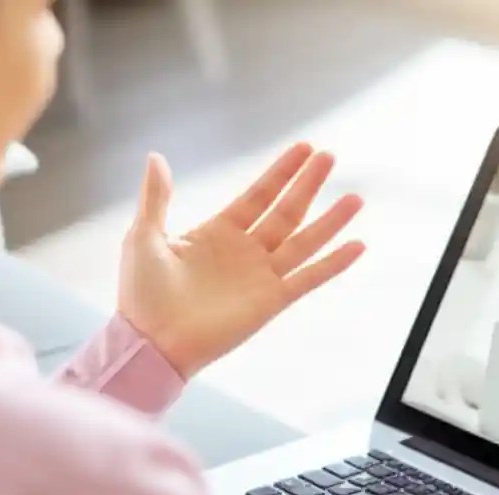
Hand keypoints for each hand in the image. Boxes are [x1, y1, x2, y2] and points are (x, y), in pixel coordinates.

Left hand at [117, 144, 363, 377]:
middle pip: (286, 211)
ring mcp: (261, 276)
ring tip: (355, 198)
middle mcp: (245, 252)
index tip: (304, 149)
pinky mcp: (271, 301)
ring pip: (304, 241)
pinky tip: (357, 245)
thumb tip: (157, 157)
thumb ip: (157, 197)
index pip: (258, 195)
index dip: (281, 173)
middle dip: (308, 184)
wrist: (151, 342)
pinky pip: (309, 278)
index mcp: (218, 233)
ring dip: (330, 220)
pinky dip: (334, 263)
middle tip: (330, 157)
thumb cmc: (141, 294)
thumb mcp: (145, 235)